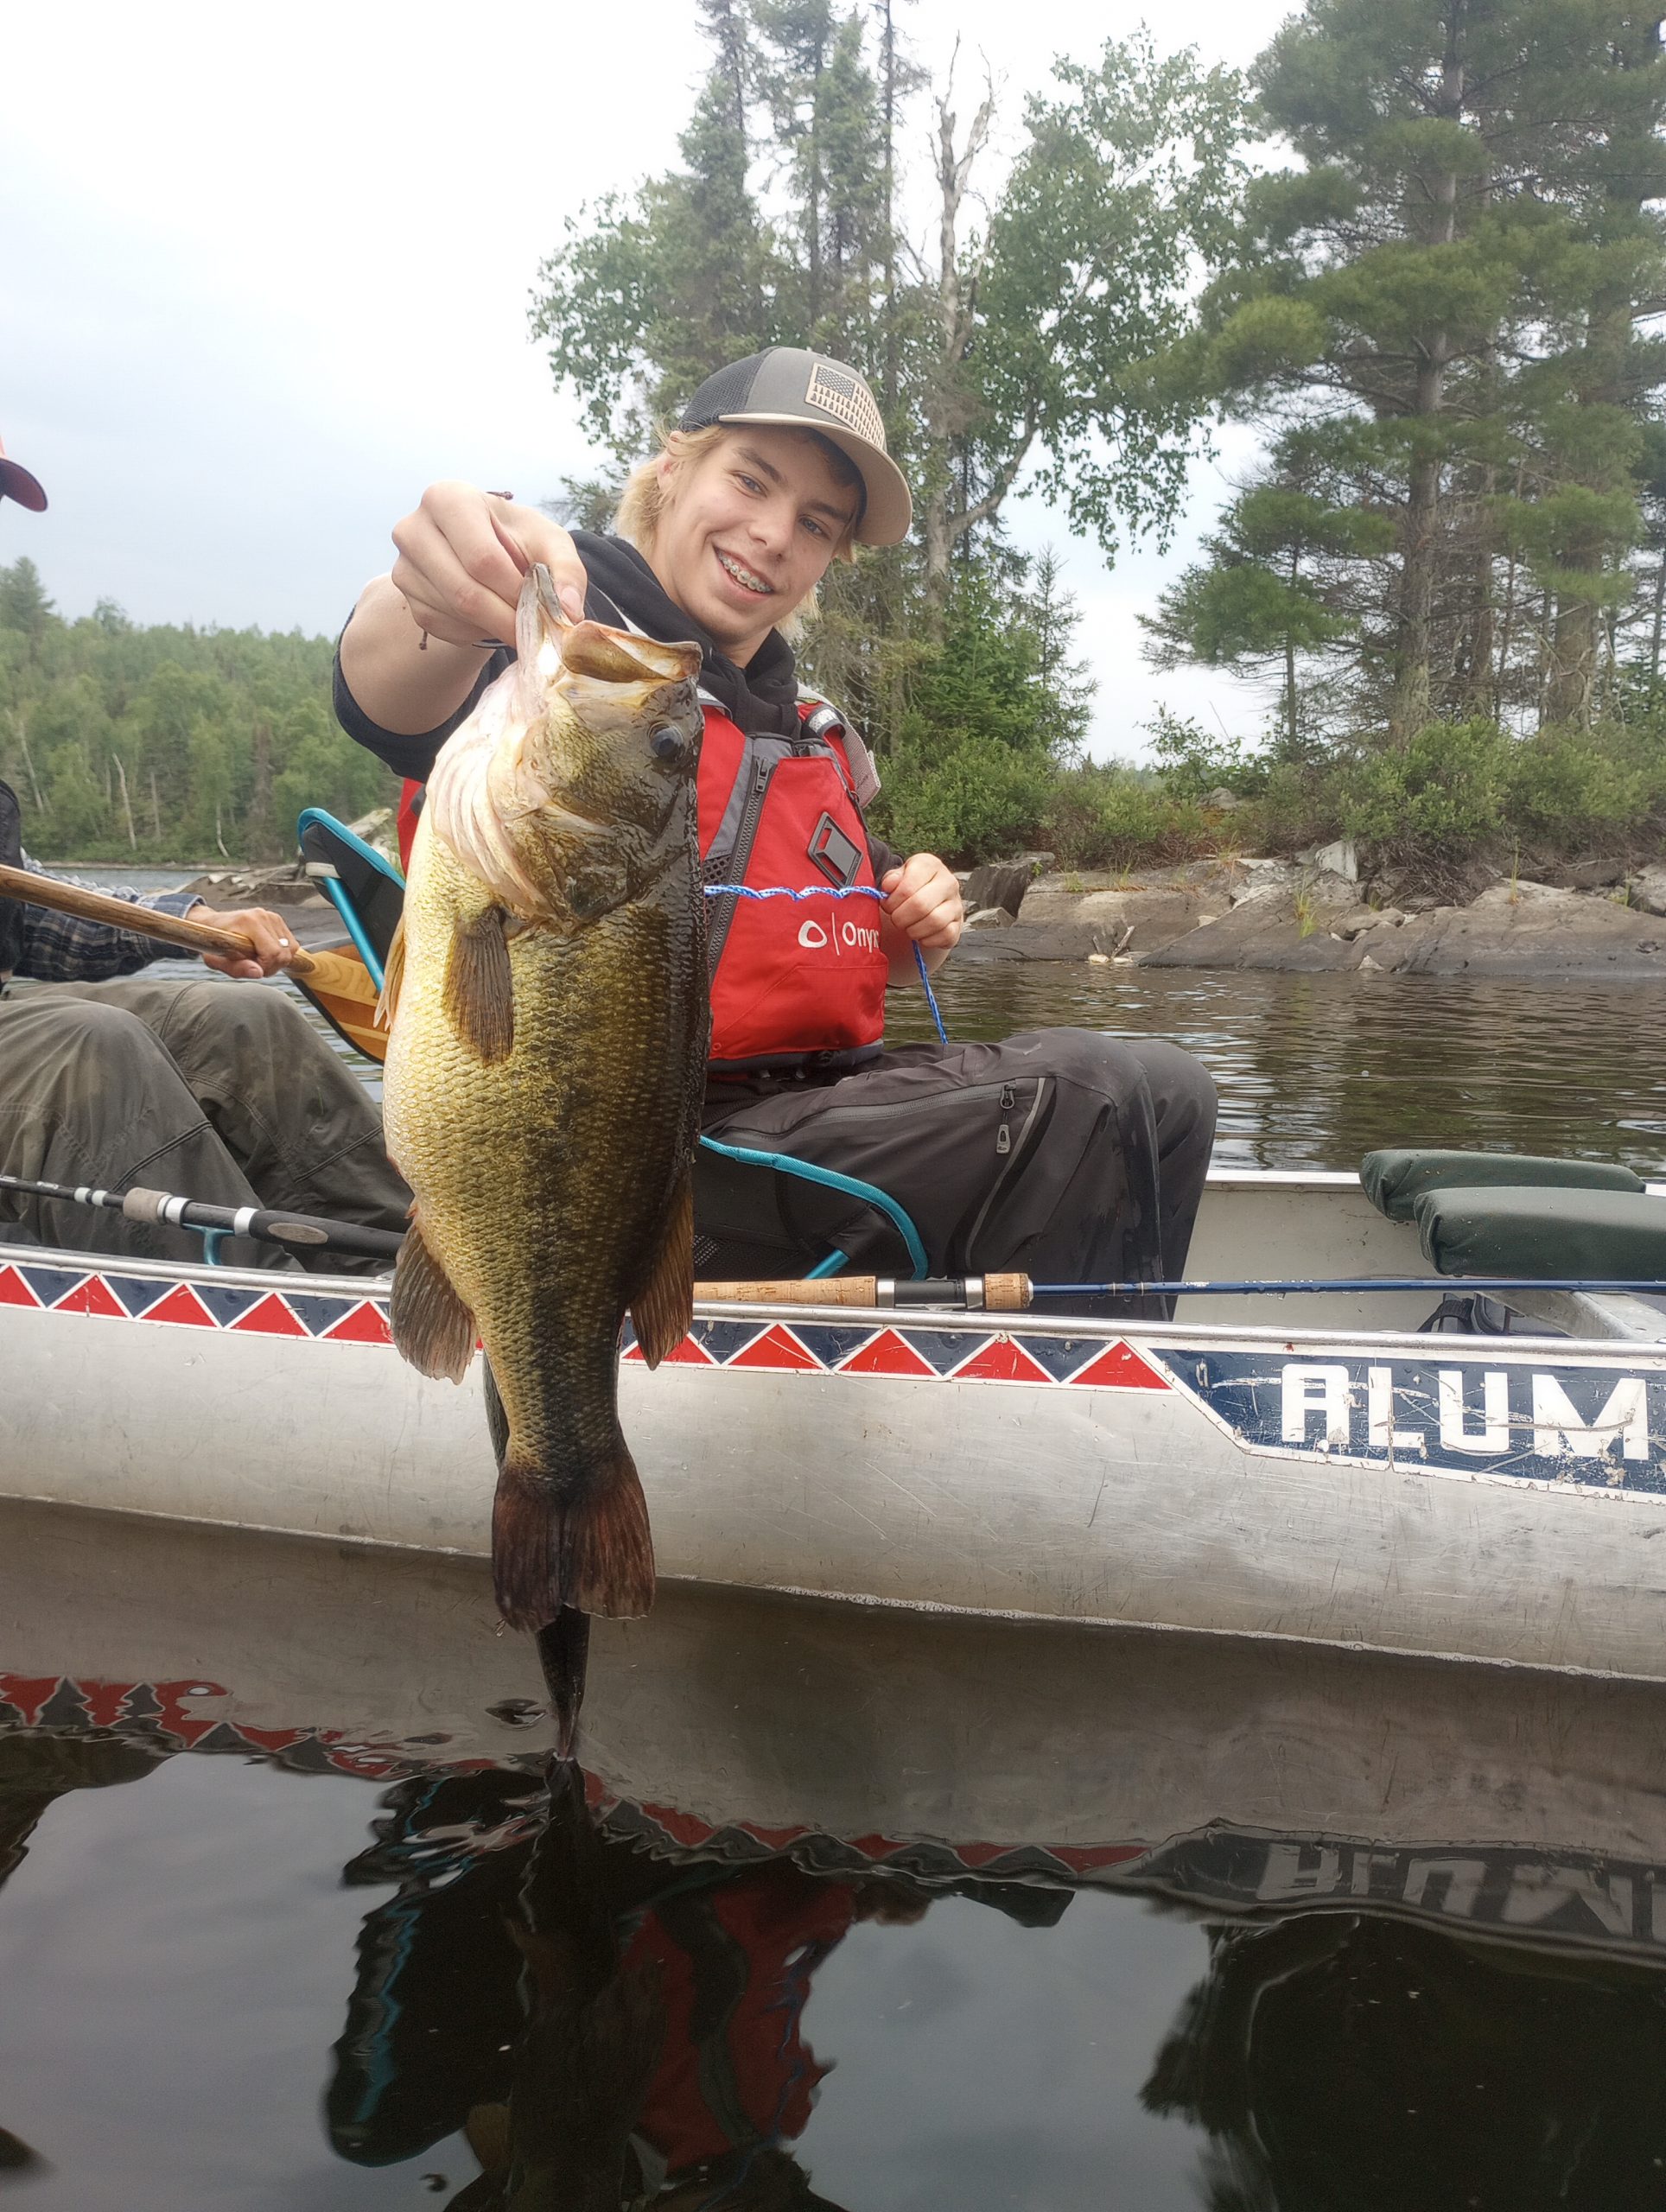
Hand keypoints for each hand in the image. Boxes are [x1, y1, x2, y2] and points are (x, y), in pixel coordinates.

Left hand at [188, 904, 300, 978]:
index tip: (252, 967)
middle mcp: (263, 916)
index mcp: (248, 922)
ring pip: (291, 949)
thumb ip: (237, 968)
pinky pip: (291, 944)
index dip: (265, 967)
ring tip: (259, 959)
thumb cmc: (211, 944)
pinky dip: (281, 952)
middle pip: (285, 953)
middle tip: (254, 965)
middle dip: (272, 966)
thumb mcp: (217, 961)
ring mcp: (271, 916)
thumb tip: (259, 973)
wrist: (209, 925)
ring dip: (277, 960)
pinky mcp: (276, 919)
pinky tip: (265, 952)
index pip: (273, 952)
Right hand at [390, 483, 588, 648]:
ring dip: (492, 626)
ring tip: (514, 616)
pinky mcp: (407, 597)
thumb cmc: (516, 539)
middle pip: (464, 591)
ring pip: (454, 614)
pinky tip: (489, 617)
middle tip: (533, 632)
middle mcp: (414, 528)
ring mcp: (404, 564)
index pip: (482, 558)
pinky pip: (444, 628)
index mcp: (448, 498)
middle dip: (506, 619)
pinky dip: (475, 632)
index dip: (515, 592)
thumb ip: (567, 571)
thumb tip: (569, 610)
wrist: (483, 550)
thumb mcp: (549, 543)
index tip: (541, 610)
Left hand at [880, 854, 962, 951]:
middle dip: (900, 917)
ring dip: (913, 930)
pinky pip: (945, 936)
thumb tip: (889, 885)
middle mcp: (948, 882)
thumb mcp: (896, 879)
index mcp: (930, 865)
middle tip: (895, 918)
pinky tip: (921, 934)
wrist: (926, 904)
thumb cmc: (908, 890)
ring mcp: (957, 904)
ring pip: (934, 921)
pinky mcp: (959, 925)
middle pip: (920, 904)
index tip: (888, 903)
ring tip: (907, 926)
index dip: (892, 900)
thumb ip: (890, 880)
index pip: (908, 885)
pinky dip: (927, 940)